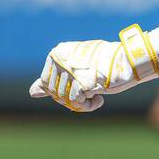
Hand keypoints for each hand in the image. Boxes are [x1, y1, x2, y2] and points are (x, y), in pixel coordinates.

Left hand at [29, 38, 155, 112]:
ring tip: (95, 94)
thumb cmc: (104, 63)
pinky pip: (77, 103)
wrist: (127, 61)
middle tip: (89, 92)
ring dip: (81, 102)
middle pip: (55, 93)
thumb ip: (53, 79)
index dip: (62, 91)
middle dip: (72, 98)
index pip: (46, 83)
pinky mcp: (80, 83)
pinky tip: (99, 98)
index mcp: (57, 53)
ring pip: (64, 100)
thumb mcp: (76, 68)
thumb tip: (31, 92)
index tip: (79, 86)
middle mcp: (60, 60)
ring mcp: (69, 71)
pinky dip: (89, 105)